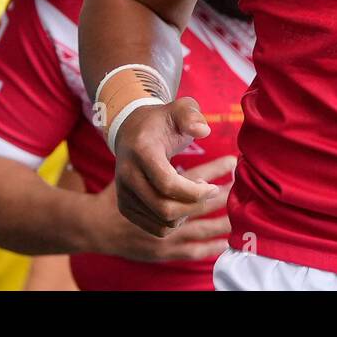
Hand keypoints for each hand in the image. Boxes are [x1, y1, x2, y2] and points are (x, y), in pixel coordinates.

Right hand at [112, 96, 223, 234]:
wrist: (130, 131)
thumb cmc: (162, 121)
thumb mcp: (179, 108)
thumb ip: (192, 115)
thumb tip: (203, 131)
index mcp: (141, 152)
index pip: (167, 184)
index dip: (195, 191)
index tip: (212, 187)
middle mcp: (127, 175)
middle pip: (164, 208)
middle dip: (193, 206)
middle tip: (209, 193)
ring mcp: (124, 194)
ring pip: (161, 223)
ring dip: (185, 215)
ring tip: (195, 196)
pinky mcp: (126, 207)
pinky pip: (155, 228)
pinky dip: (174, 223)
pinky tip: (183, 205)